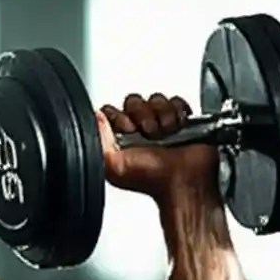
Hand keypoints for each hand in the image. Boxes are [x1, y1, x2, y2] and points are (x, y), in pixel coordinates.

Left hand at [96, 93, 218, 203]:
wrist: (183, 179)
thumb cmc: (151, 178)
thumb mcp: (112, 165)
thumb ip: (99, 140)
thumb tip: (97, 116)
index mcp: (119, 139)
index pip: (112, 111)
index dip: (120, 117)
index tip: (129, 129)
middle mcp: (138, 131)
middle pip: (134, 102)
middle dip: (143, 115)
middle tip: (150, 134)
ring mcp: (160, 124)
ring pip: (155, 99)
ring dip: (162, 115)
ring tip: (165, 134)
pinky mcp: (180, 120)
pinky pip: (176, 101)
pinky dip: (178, 113)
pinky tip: (178, 128)